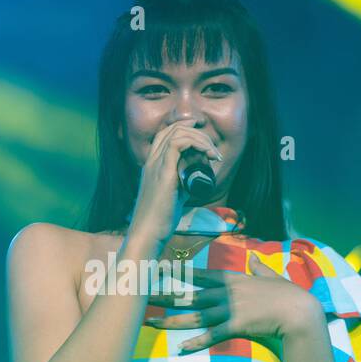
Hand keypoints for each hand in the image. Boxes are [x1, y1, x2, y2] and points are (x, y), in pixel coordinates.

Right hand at [127, 118, 223, 244]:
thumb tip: (197, 178)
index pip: (166, 134)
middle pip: (173, 129)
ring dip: (200, 139)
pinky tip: (207, 154)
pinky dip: (196, 143)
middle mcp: (152, 160)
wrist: (147, 232)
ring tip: (213, 154)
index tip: (205, 140)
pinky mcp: (163, 172)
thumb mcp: (174, 194)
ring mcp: (156, 164)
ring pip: (177, 133)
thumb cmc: (160, 218)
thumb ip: (182, 183)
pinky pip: (178, 144)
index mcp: (152, 164)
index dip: (186, 129)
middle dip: (198, 133)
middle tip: (213, 151)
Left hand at [144, 253, 322, 353]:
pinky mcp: (236, 326)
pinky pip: (212, 336)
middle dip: (164, 295)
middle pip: (189, 295)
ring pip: (194, 316)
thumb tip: (254, 257)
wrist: (299, 312)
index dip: (178, 271)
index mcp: (233, 279)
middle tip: (142, 295)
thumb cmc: (288, 295)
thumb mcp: (272, 276)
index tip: (159, 269)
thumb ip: (259, 267)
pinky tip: (181, 348)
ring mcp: (230, 309)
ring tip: (151, 323)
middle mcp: (226, 293)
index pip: (200, 274)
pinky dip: (197, 342)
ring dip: (171, 321)